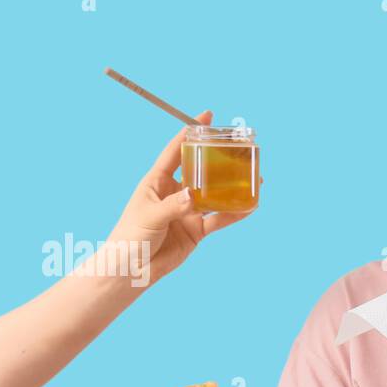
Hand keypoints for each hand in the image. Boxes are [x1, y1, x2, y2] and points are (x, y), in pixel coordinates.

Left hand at [102, 110, 255, 284]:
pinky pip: (219, 219)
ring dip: (233, 188)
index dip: (190, 133)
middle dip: (219, 160)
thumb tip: (194, 197)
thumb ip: (173, 206)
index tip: (207, 116)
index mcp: (157, 181)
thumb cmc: (130, 238)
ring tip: (255, 179)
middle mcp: (175, 192)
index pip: (175, 150)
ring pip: (214, 195)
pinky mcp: (196, 231)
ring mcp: (187, 211)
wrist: (131, 270)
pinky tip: (249, 207)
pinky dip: (234, 214)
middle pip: (201, 170)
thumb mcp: (150, 217)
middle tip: (240, 150)